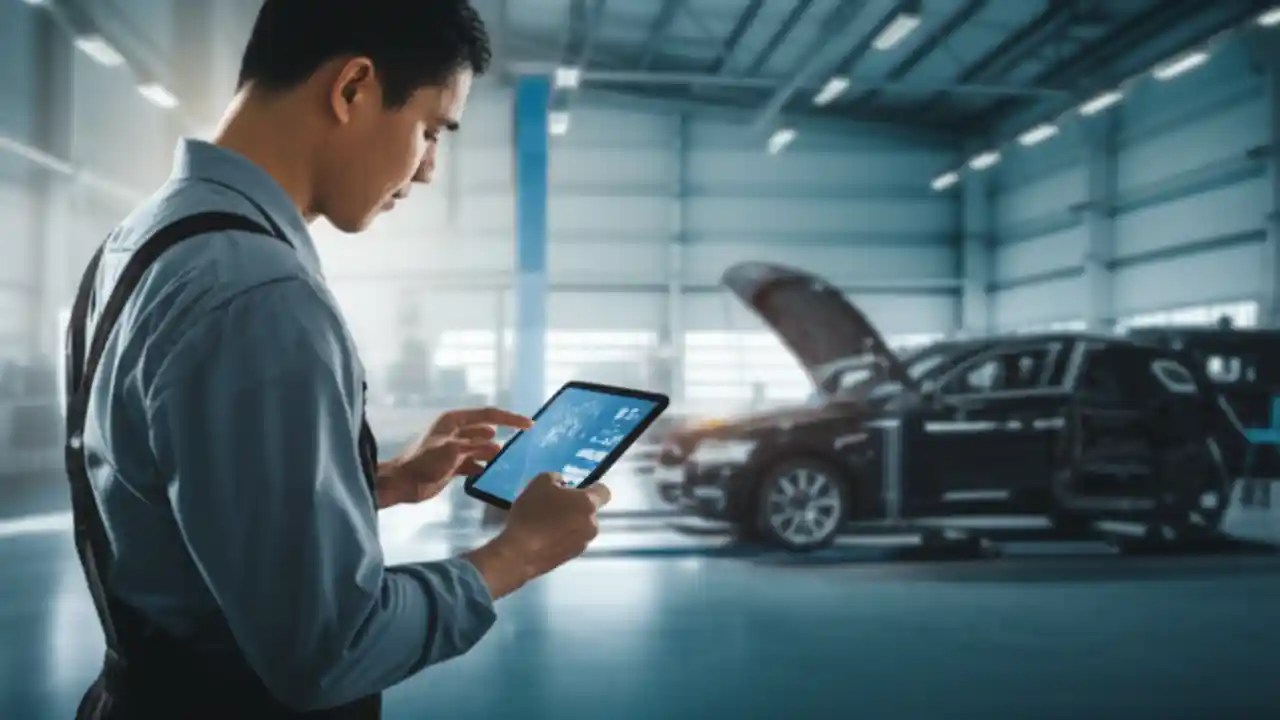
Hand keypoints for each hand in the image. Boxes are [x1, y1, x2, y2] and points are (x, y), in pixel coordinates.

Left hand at [376, 407, 531, 508]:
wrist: (402, 483)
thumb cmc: (423, 462)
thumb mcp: (451, 450)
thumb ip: (474, 445)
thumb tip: (495, 441)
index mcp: (454, 421)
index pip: (488, 415)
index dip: (509, 418)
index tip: (529, 424)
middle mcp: (457, 431)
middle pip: (486, 430)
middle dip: (504, 436)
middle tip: (524, 446)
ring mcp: (455, 448)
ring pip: (482, 448)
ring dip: (494, 454)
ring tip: (511, 462)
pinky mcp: (454, 464)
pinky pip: (475, 463)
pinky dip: (484, 467)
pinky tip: (494, 474)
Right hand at [465, 473, 610, 597]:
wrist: (519, 551)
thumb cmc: (532, 512)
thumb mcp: (540, 482)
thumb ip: (557, 479)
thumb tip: (563, 486)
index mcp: (588, 503)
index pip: (604, 492)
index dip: (592, 488)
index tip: (576, 490)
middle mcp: (592, 524)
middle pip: (589, 512)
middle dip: (576, 508)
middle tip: (554, 506)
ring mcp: (583, 543)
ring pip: (580, 528)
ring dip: (569, 524)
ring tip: (546, 524)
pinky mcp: (572, 558)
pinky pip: (571, 541)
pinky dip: (562, 538)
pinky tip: (542, 537)